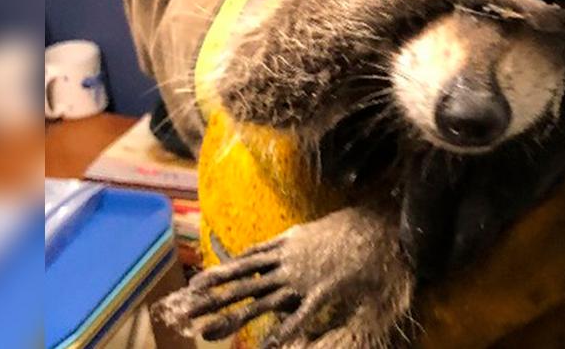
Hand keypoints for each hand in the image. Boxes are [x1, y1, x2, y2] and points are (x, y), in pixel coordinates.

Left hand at [152, 207, 410, 347]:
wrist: (381, 227)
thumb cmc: (350, 230)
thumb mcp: (313, 232)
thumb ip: (290, 242)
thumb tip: (273, 247)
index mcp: (285, 246)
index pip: (243, 263)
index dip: (218, 276)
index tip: (193, 286)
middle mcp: (287, 262)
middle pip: (241, 282)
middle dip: (210, 299)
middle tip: (182, 313)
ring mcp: (304, 277)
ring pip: (260, 300)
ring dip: (233, 318)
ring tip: (206, 332)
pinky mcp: (324, 290)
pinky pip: (301, 314)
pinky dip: (285, 331)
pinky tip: (267, 346)